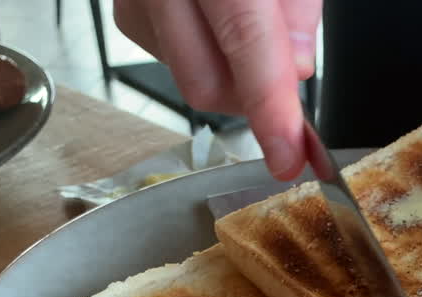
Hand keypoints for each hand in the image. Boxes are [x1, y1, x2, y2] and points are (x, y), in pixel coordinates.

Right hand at [114, 0, 321, 179]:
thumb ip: (296, 6)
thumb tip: (297, 68)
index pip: (244, 43)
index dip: (271, 110)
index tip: (289, 156)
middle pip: (207, 83)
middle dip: (255, 97)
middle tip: (288, 74)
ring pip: (189, 75)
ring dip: (232, 70)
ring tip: (251, 18)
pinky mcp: (124, 9)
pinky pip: (170, 56)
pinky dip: (205, 50)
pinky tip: (215, 16)